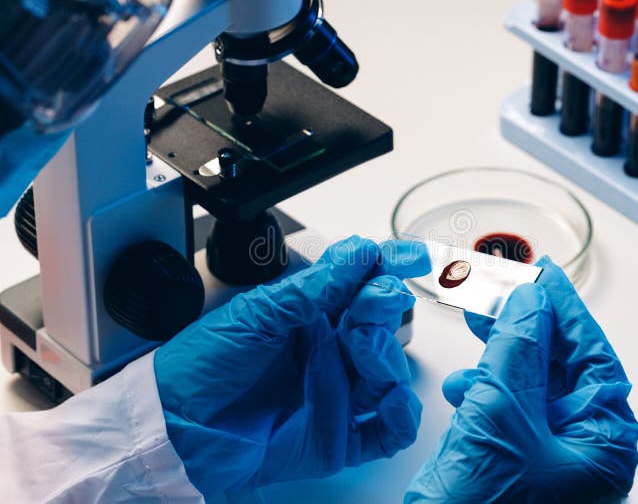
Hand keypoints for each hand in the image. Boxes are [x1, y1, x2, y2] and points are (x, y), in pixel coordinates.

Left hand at [154, 236, 430, 494]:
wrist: (174, 429)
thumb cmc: (202, 365)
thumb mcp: (257, 315)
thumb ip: (314, 288)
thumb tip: (359, 251)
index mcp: (310, 316)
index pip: (361, 285)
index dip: (391, 268)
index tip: (413, 257)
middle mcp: (328, 352)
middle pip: (381, 325)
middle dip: (385, 307)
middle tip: (376, 300)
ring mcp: (336, 394)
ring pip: (388, 373)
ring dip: (387, 357)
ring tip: (365, 349)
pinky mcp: (338, 437)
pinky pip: (386, 431)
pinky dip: (400, 418)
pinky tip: (392, 403)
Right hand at [405, 257, 637, 502]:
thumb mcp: (503, 415)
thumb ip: (519, 350)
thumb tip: (532, 302)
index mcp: (604, 442)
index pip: (592, 356)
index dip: (564, 311)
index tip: (543, 275)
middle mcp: (584, 450)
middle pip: (561, 367)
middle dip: (526, 327)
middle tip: (502, 289)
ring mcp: (548, 458)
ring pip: (529, 384)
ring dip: (500, 354)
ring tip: (477, 326)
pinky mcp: (514, 463)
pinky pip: (507, 409)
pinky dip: (483, 389)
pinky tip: (462, 387)